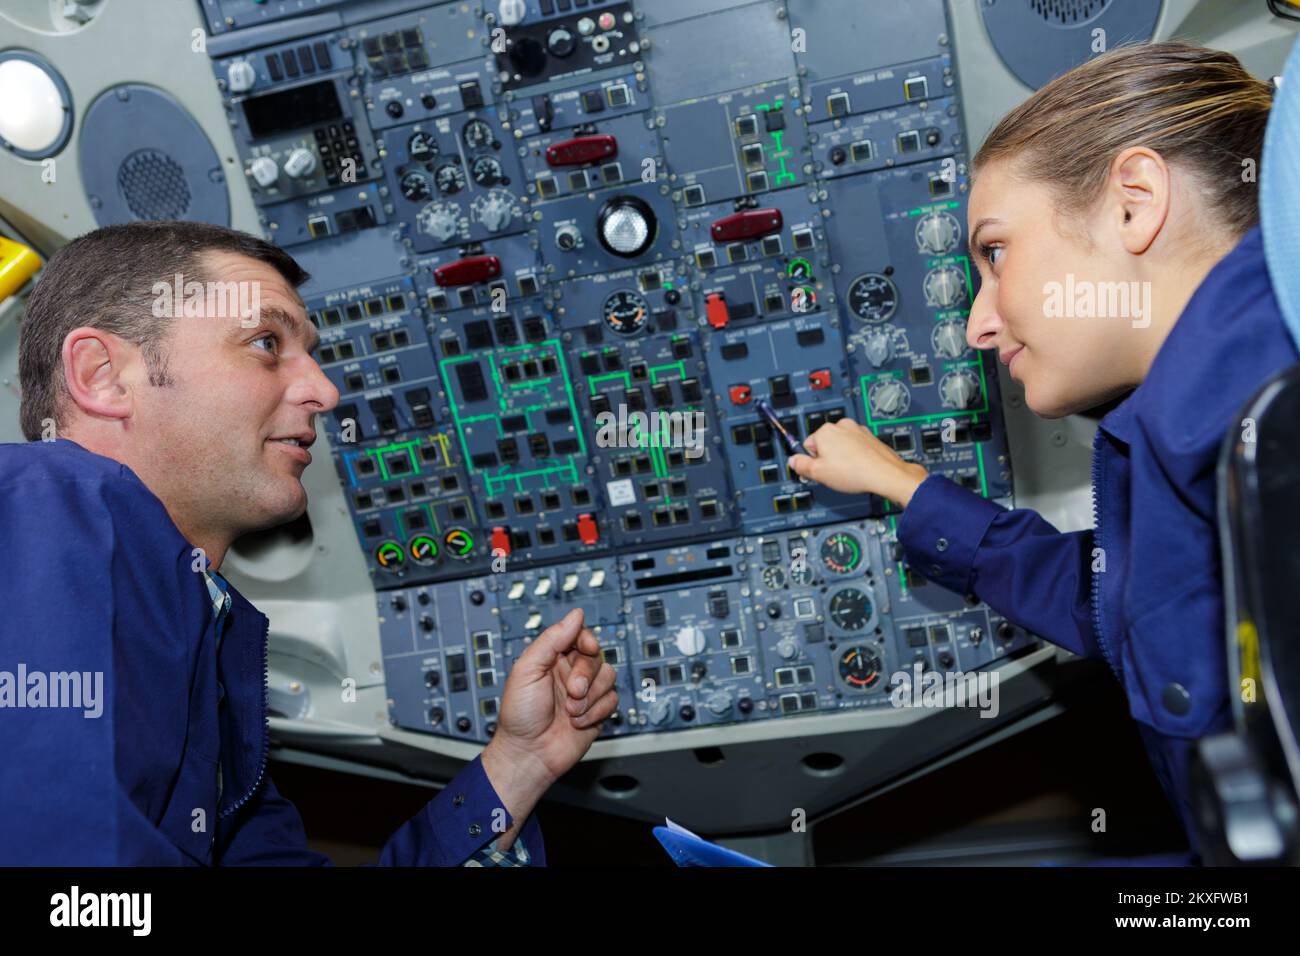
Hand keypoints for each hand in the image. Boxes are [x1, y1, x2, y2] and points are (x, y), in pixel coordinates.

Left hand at [479, 607, 617, 846]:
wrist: (529, 754)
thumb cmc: (520, 715)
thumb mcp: (527, 669)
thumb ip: (552, 639)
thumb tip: (575, 615)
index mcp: (552, 659)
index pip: (579, 636)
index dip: (586, 639)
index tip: (585, 647)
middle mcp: (570, 673)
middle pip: (596, 657)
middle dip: (586, 675)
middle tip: (572, 691)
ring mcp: (585, 693)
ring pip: (608, 677)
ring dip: (591, 696)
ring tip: (571, 710)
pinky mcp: (597, 711)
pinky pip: (612, 700)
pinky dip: (596, 711)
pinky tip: (578, 721)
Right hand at [788, 418, 929, 507]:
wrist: (885, 474)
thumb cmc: (854, 471)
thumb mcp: (818, 473)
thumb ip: (801, 465)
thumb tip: (793, 461)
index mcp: (825, 431)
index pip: (807, 446)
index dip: (810, 462)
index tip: (816, 472)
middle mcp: (841, 426)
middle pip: (824, 444)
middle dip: (826, 459)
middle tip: (832, 474)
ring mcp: (857, 430)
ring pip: (840, 445)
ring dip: (840, 457)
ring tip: (847, 472)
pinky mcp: (869, 437)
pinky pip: (855, 446)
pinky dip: (854, 456)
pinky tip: (857, 468)